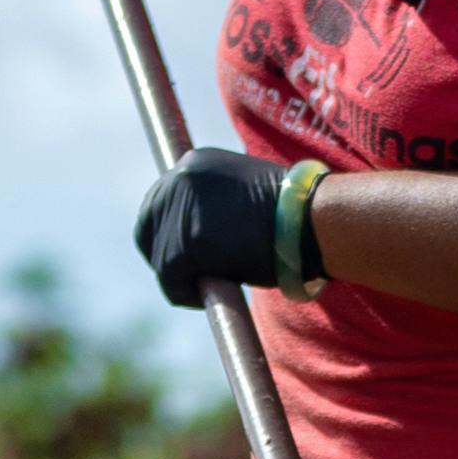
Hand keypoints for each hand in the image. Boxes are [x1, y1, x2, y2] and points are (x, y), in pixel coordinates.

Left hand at [134, 153, 290, 307]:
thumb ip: (215, 205)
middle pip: (147, 226)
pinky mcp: (180, 248)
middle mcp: (178, 180)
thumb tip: (200, 232)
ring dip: (180, 278)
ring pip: (160, 258)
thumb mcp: (244, 195)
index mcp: (194, 163)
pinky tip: (210, 294)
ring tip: (211, 285)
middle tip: (190, 275)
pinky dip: (185, 295)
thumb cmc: (293, 215)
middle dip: (164, 254)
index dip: (168, 231)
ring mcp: (177, 214)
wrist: (311, 222)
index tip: (184, 251)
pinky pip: (170, 282)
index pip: (160, 200)